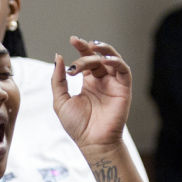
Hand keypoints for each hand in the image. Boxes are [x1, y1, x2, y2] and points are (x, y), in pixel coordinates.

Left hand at [51, 37, 130, 153]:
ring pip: (111, 59)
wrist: (91, 142)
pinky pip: (123, 70)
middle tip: (76, 49)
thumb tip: (58, 57)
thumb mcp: (61, 100)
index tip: (72, 39)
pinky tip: (104, 60)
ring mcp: (113, 84)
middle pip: (97, 57)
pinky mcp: (123, 88)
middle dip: (87, 50)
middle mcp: (102, 81)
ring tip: (91, 47)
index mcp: (88, 83)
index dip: (81, 47)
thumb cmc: (76, 125)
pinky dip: (116, 61)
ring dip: (102, 51)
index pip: (87, 59)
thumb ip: (58, 80)